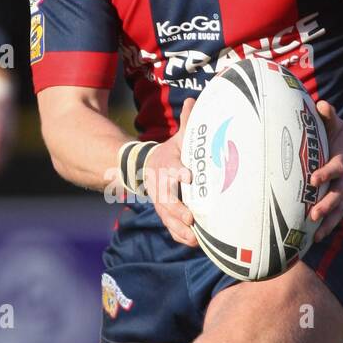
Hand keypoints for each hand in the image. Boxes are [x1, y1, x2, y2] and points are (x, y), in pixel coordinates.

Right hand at [143, 97, 197, 246]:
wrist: (147, 168)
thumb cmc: (171, 152)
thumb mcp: (178, 138)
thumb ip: (188, 122)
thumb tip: (193, 99)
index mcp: (166, 166)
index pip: (171, 169)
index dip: (179, 172)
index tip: (189, 176)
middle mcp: (161, 186)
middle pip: (167, 199)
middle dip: (178, 209)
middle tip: (191, 217)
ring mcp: (161, 202)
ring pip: (167, 217)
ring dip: (180, 228)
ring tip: (194, 236)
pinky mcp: (165, 213)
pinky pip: (171, 227)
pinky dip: (181, 236)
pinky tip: (195, 243)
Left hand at [308, 101, 342, 242]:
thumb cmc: (342, 135)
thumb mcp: (336, 124)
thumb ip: (329, 116)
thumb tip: (322, 105)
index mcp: (342, 160)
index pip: (335, 169)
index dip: (326, 174)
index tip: (314, 179)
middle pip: (338, 195)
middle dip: (326, 205)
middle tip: (313, 214)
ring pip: (338, 209)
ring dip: (328, 223)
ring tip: (315, 236)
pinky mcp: (340, 197)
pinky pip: (335, 215)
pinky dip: (327, 226)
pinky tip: (313, 239)